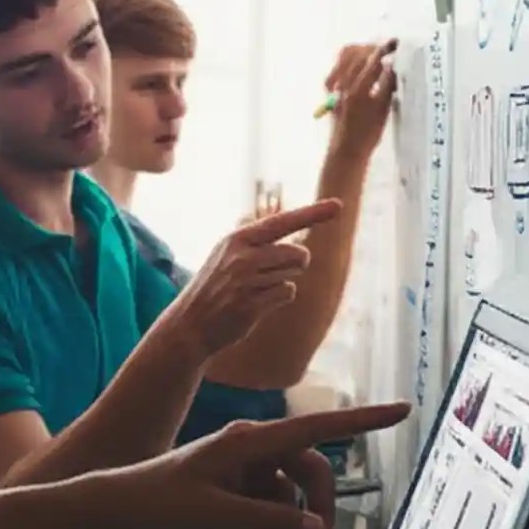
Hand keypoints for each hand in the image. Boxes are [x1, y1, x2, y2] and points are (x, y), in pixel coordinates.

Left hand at [107, 403, 410, 528]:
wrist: (121, 507)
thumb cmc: (162, 501)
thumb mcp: (217, 514)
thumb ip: (270, 520)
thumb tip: (317, 528)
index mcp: (250, 441)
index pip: (318, 427)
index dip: (363, 419)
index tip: (402, 410)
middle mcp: (253, 448)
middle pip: (310, 472)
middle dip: (316, 510)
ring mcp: (245, 468)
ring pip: (292, 497)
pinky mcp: (238, 488)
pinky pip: (272, 508)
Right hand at [165, 199, 342, 357]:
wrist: (190, 323)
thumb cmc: (215, 286)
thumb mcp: (228, 254)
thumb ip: (259, 244)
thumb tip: (301, 248)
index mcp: (237, 238)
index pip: (282, 222)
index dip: (312, 213)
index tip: (338, 205)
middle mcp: (243, 256)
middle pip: (297, 253)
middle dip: (296, 263)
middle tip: (272, 272)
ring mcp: (247, 281)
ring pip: (293, 274)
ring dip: (283, 281)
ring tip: (257, 289)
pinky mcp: (252, 304)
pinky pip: (288, 293)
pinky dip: (279, 298)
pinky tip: (257, 303)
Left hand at [325, 39, 397, 159]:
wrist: (347, 150)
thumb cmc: (368, 134)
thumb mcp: (383, 109)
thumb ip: (388, 85)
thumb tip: (393, 64)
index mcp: (358, 90)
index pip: (373, 61)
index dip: (385, 49)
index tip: (396, 42)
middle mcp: (343, 84)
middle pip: (358, 53)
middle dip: (373, 47)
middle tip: (387, 49)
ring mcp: (333, 85)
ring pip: (346, 56)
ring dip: (361, 50)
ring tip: (375, 53)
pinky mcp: (329, 88)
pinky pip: (338, 64)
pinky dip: (350, 59)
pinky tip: (360, 63)